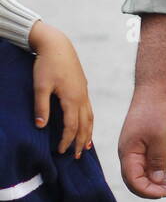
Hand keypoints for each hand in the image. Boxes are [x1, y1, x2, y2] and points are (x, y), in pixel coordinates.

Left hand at [28, 21, 93, 156]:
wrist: (57, 45)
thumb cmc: (46, 64)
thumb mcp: (40, 86)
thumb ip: (41, 107)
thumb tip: (41, 126)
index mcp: (72, 99)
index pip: (72, 127)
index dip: (66, 141)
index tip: (60, 151)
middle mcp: (82, 98)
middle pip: (85, 126)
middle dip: (81, 143)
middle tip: (77, 157)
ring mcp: (84, 93)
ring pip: (90, 119)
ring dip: (88, 134)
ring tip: (86, 147)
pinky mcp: (83, 88)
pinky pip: (90, 110)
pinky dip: (89, 122)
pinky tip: (87, 125)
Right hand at [118, 88, 165, 198]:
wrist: (154, 90)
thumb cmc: (156, 111)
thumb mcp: (161, 138)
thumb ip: (157, 160)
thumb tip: (156, 181)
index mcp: (127, 152)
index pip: (133, 181)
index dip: (148, 191)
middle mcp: (127, 153)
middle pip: (134, 181)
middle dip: (151, 189)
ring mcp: (133, 149)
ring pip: (139, 174)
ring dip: (154, 183)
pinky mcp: (140, 145)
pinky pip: (144, 165)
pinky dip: (154, 173)